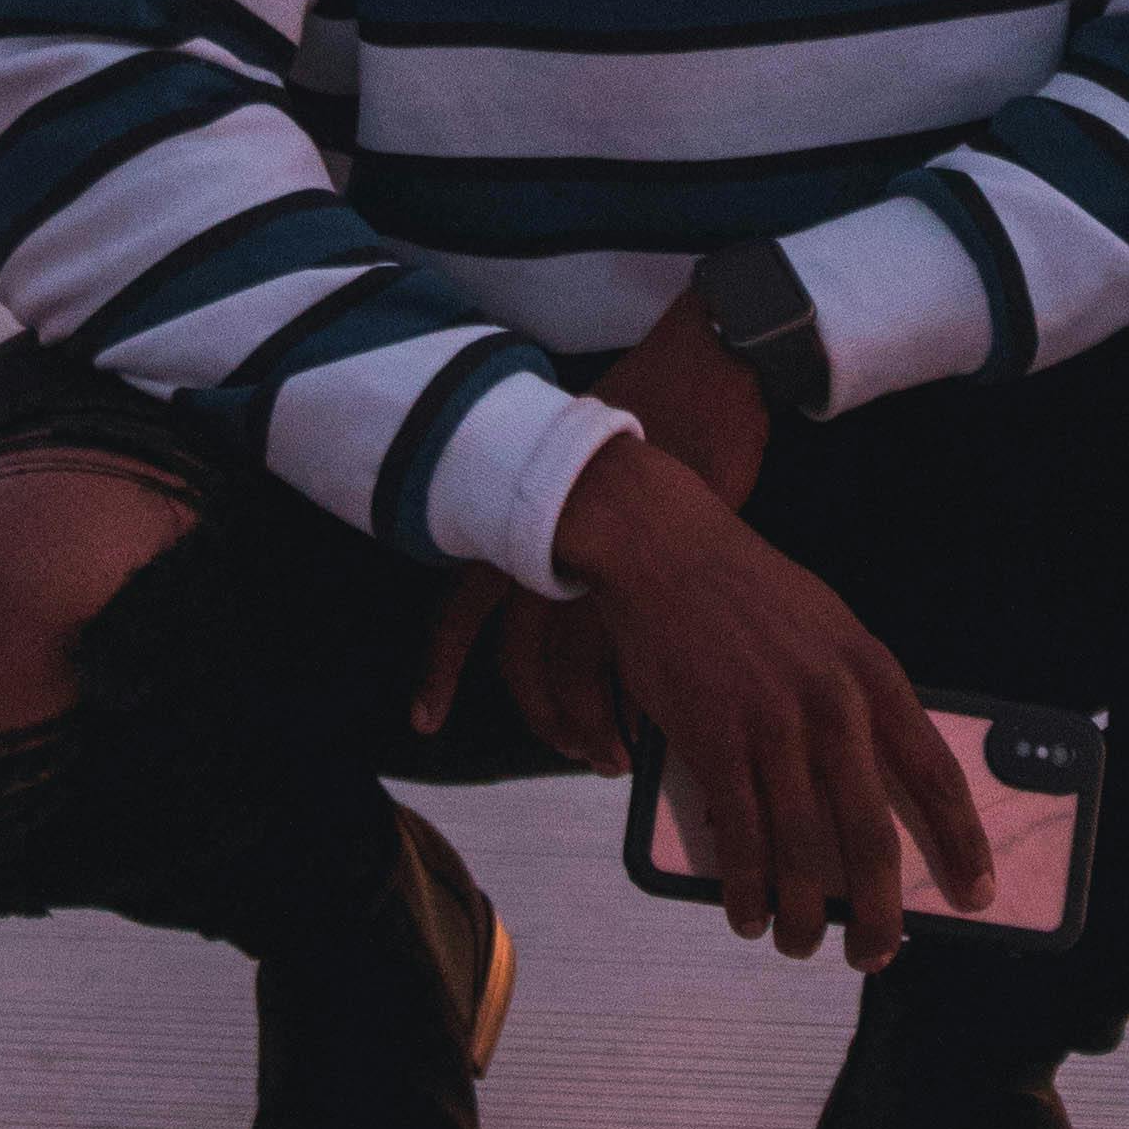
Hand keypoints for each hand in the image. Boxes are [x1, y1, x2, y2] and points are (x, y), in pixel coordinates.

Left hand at [398, 297, 758, 754]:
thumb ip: (566, 538)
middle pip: (517, 658)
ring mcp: (600, 566)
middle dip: (530, 716)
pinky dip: (627, 708)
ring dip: (581, 725)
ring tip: (604, 755)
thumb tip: (566, 586)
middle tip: (562, 753)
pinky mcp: (652, 578)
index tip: (424, 720)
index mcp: (520, 521)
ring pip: (570, 674)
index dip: (442, 667)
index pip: (465, 610)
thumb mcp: (585, 478)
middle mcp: (546, 547)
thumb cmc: (654, 421)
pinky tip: (641, 730)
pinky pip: (626, 668)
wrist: (704, 374)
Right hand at [549, 436, 990, 971]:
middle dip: (882, 911)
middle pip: (871, 833)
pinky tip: (749, 914)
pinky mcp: (716, 740)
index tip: (977, 895)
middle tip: (879, 954)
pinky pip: (741, 837)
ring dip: (803, 915)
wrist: (668, 548)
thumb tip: (875, 781)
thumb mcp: (832, 628)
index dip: (962, 844)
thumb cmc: (751, 593)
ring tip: (799, 945)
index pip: (936, 775)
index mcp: (874, 675)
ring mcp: (773, 725)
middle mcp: (833, 705)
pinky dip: (747, 889)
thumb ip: (857, 697)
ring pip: (803, 850)